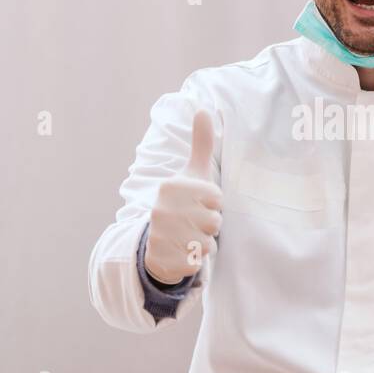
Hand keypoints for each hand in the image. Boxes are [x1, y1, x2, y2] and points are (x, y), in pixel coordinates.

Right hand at [144, 109, 222, 284]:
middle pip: (215, 222)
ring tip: (188, 238)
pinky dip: (194, 262)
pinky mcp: (163, 260)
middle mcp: (161, 209)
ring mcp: (160, 236)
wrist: (156, 243)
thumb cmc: (182, 205)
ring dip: (204, 245)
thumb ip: (201, 145)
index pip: (217, 199)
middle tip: (194, 224)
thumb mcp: (192, 174)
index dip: (214, 205)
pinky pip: (197, 264)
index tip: (199, 204)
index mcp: (171, 187)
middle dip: (211, 227)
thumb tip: (204, 108)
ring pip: (208, 245)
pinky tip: (182, 253)